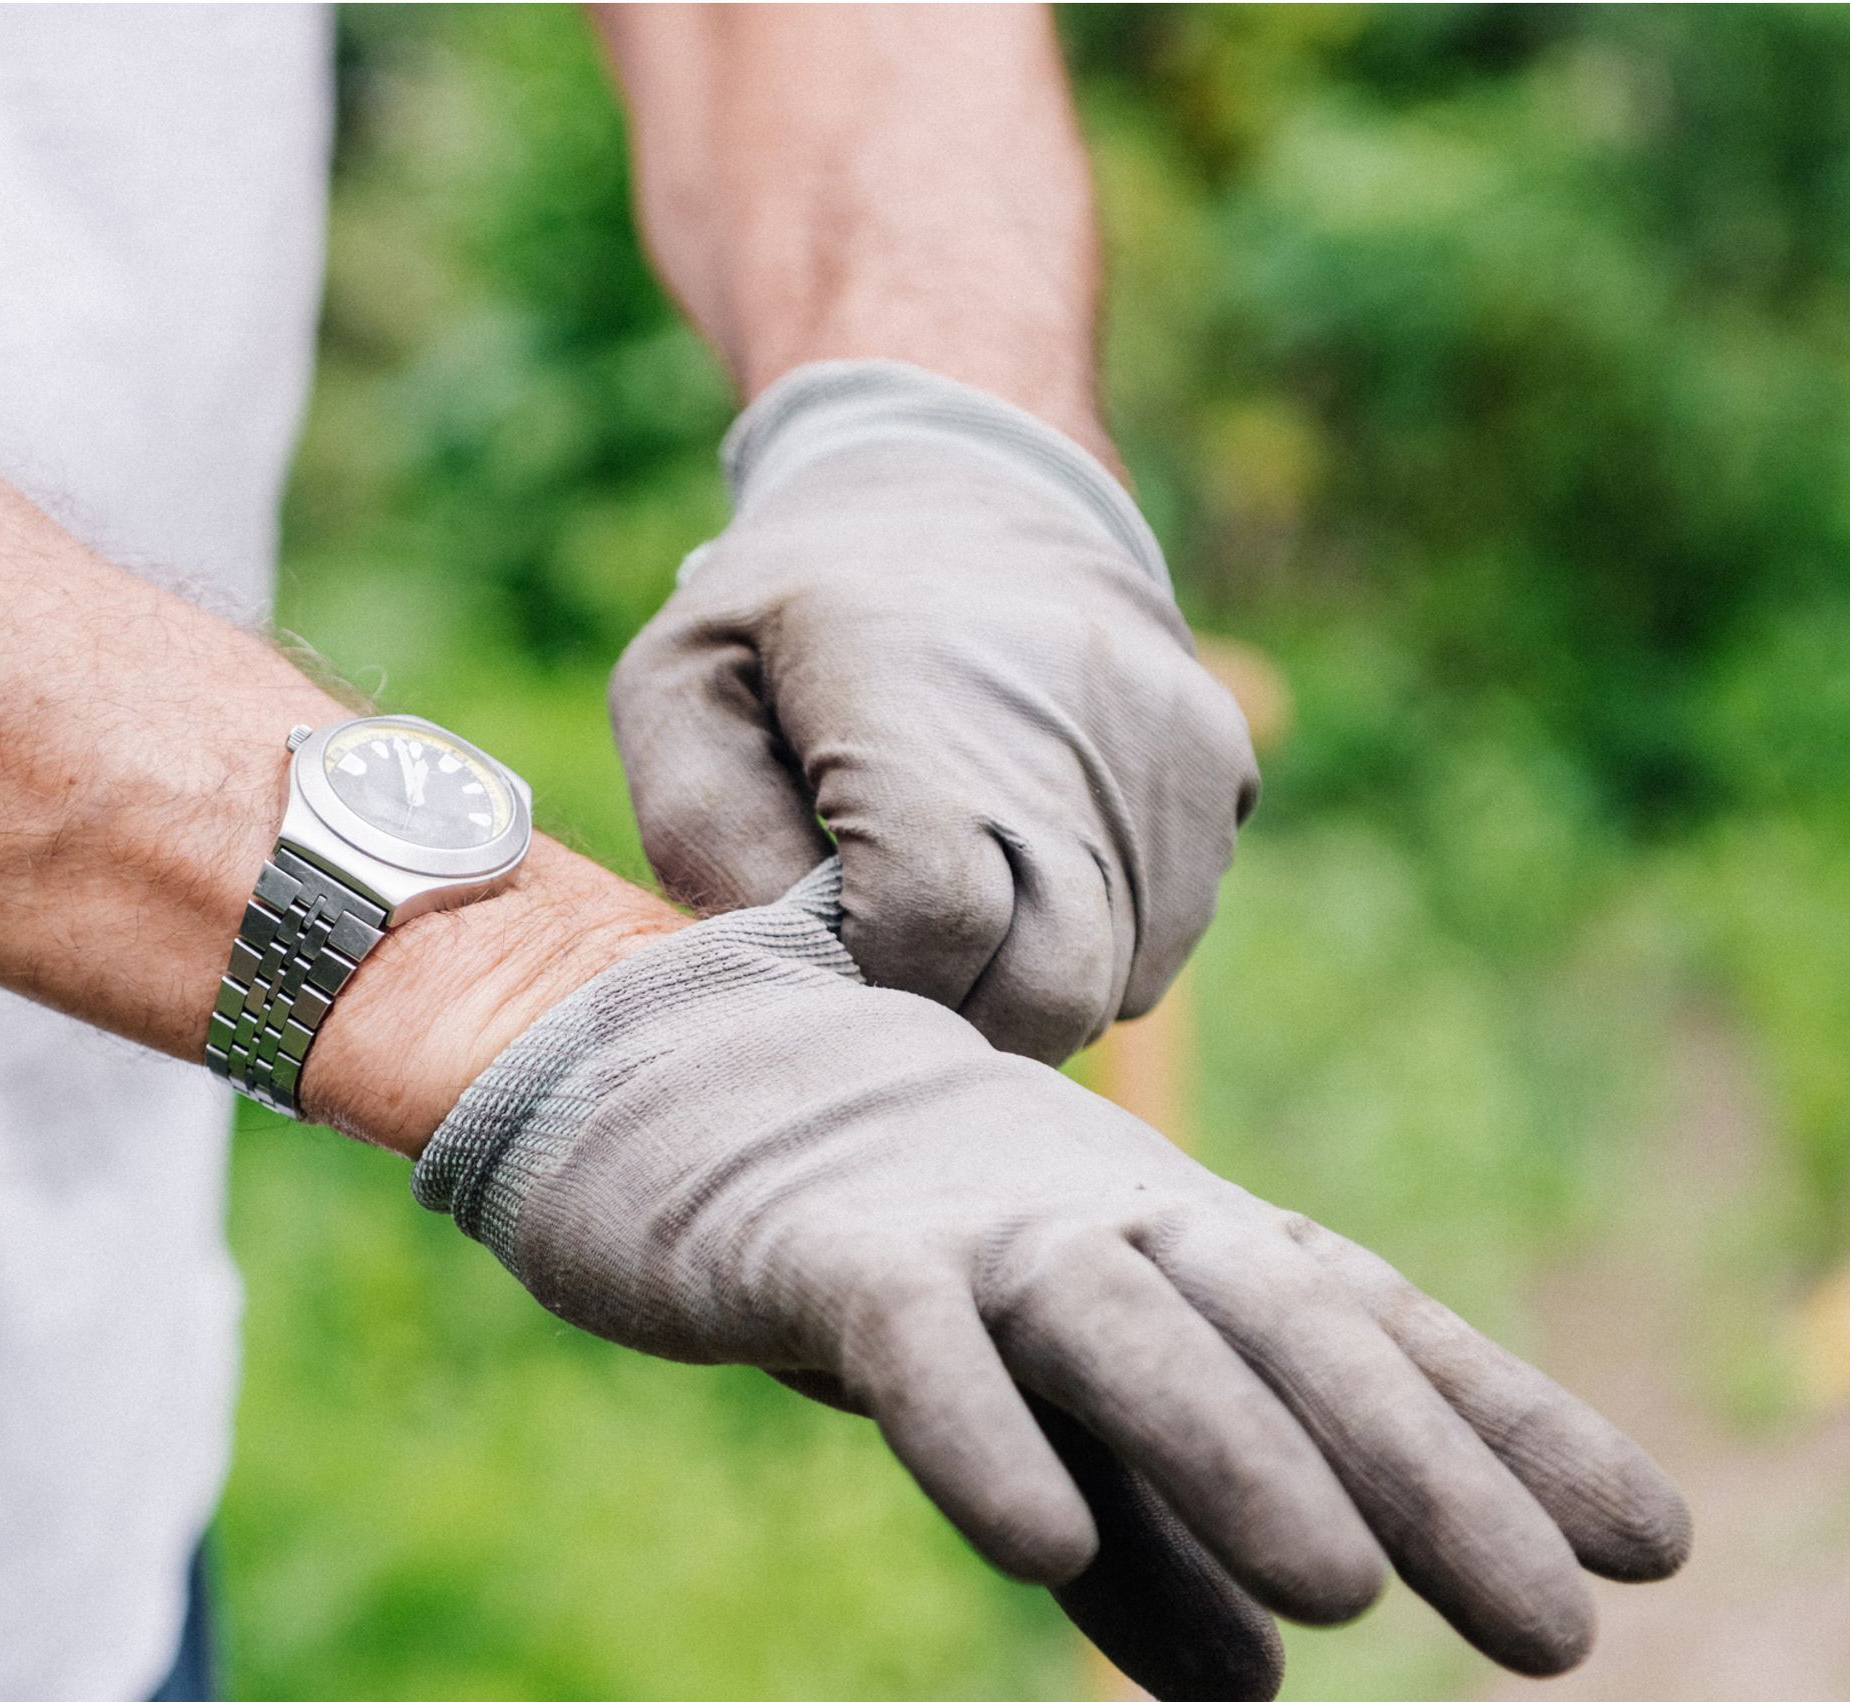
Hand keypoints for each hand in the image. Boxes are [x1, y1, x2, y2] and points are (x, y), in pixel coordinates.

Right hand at [415, 868, 1688, 1701]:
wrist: (672, 1079)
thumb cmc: (893, 1252)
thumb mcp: (1038, 1404)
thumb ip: (1139, 1541)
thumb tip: (1255, 1700)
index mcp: (1173, 1238)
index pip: (1365, 1325)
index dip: (1506, 1424)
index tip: (1650, 1542)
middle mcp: (1101, 1215)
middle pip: (1284, 1330)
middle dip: (1427, 1471)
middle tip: (1554, 1626)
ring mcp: (963, 1223)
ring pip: (1121, 1326)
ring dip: (1232, 1451)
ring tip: (1343, 1595)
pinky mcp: (818, 1253)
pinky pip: (905, 1341)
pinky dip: (973, 1429)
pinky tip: (1038, 1551)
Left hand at [608, 361, 1259, 1066]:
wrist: (970, 482)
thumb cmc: (793, 611)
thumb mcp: (684, 685)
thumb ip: (705, 838)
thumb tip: (793, 967)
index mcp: (919, 708)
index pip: (932, 932)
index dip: (872, 976)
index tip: (836, 939)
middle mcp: (1068, 738)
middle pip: (1045, 994)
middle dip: (960, 1016)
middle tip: (898, 962)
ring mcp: (1166, 762)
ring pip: (1110, 987)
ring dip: (1025, 986)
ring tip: (960, 900)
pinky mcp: (1220, 775)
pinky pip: (1159, 946)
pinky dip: (1093, 946)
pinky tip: (1029, 867)